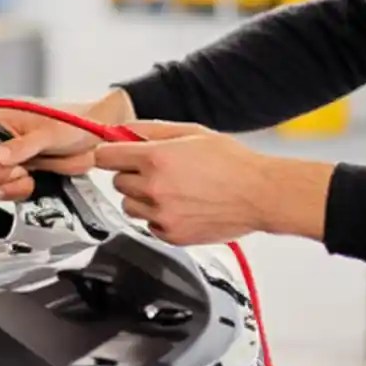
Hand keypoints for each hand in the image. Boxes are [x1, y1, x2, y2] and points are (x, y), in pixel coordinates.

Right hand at [0, 89, 136, 200]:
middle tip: (9, 168)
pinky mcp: (20, 173)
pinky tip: (29, 182)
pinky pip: (5, 190)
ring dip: (5, 183)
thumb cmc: (76, 121)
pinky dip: (15, 191)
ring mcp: (8, 158)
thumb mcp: (47, 132)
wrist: (100, 138)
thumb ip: (21, 146)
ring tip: (25, 172)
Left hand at [93, 120, 333, 244]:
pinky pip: (148, 225)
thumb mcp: (191, 132)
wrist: (260, 194)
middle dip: (131, 175)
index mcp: (156, 158)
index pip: (104, 157)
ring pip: (129, 206)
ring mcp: (161, 215)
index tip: (114, 155)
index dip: (109, 154)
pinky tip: (180, 207)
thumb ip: (151, 130)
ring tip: (171, 190)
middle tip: (156, 172)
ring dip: (142, 198)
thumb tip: (124, 130)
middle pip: (116, 183)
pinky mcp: (171, 235)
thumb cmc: (233, 163)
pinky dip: (158, 217)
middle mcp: (154, 188)